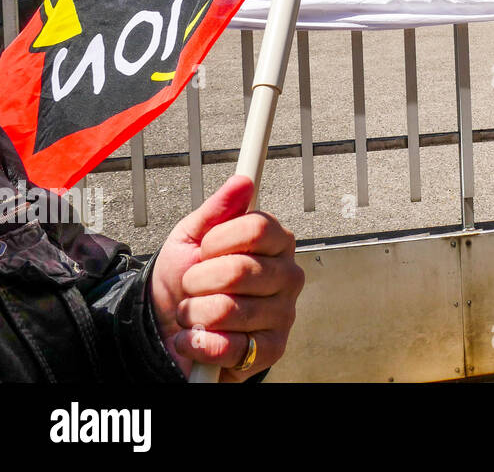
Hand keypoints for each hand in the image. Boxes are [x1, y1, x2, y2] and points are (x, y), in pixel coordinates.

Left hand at [150, 175, 304, 381]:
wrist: (167, 327)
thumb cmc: (184, 281)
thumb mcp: (191, 238)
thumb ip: (217, 209)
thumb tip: (242, 182)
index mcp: (277, 244)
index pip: (258, 228)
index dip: (219, 239)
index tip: (204, 248)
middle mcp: (288, 277)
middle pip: (240, 270)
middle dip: (198, 281)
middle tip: (192, 286)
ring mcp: (283, 314)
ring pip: (229, 310)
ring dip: (194, 314)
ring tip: (193, 313)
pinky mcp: (272, 349)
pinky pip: (230, 346)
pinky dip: (198, 343)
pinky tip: (194, 338)